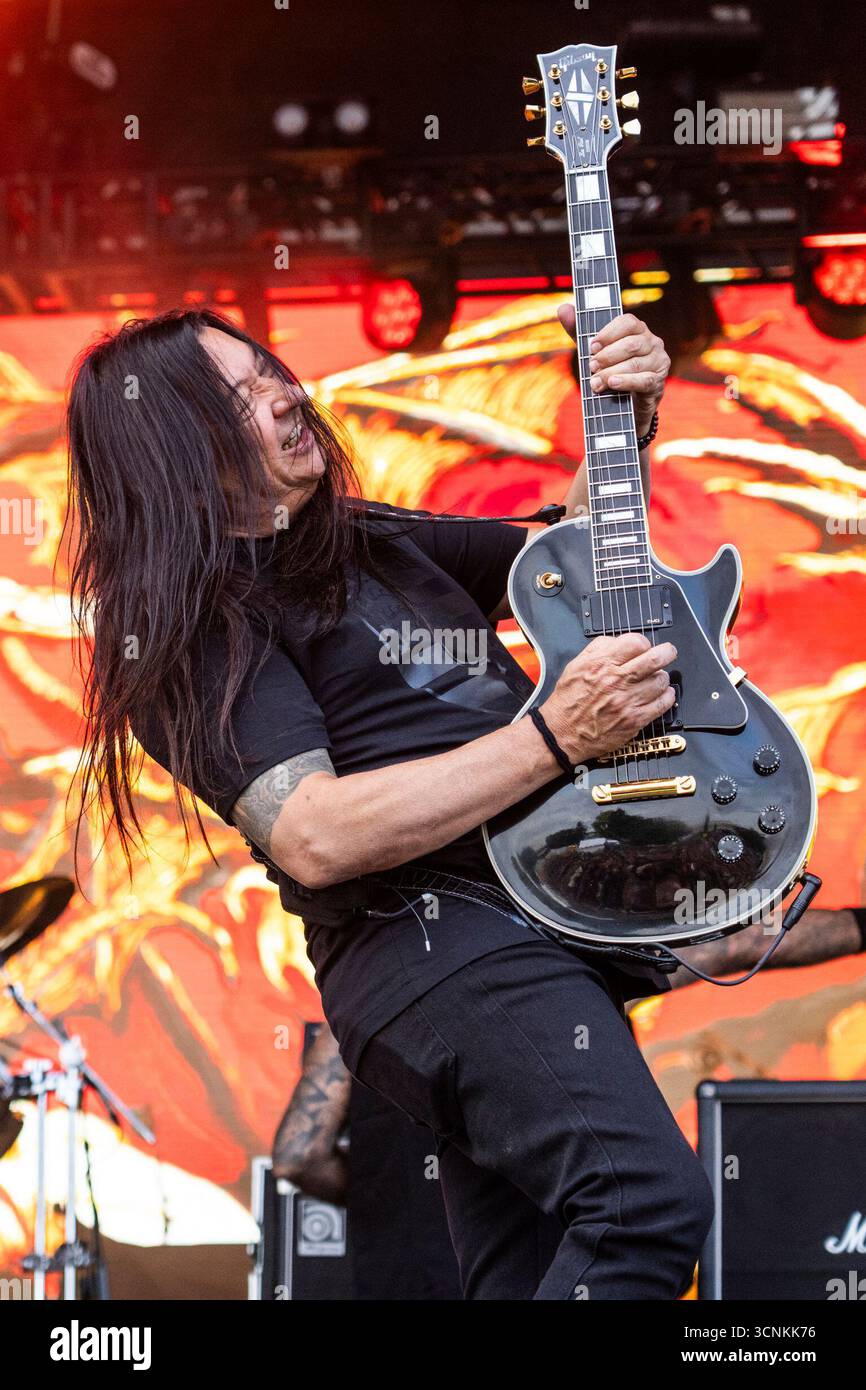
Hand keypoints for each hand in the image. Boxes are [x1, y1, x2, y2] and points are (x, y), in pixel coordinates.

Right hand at [540, 633, 676, 762]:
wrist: (561, 733)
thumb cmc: (568, 701)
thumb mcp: (576, 665)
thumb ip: (599, 648)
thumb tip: (619, 640)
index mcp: (602, 664)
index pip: (636, 642)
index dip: (643, 642)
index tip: (644, 647)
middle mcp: (616, 681)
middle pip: (655, 659)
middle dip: (667, 653)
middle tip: (668, 653)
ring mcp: (628, 701)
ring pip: (662, 681)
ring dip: (662, 677)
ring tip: (655, 679)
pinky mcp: (634, 720)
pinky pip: (663, 704)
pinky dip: (667, 697)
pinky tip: (661, 695)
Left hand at [556, 305, 669, 438]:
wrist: (624, 405)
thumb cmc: (610, 370)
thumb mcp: (593, 352)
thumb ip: (579, 332)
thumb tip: (563, 308)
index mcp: (638, 329)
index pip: (628, 321)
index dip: (609, 333)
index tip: (591, 346)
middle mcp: (652, 342)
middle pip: (631, 344)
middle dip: (607, 356)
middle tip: (591, 367)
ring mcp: (658, 362)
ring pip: (635, 363)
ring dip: (611, 372)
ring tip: (595, 382)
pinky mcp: (658, 383)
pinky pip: (644, 380)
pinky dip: (626, 382)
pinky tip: (613, 384)